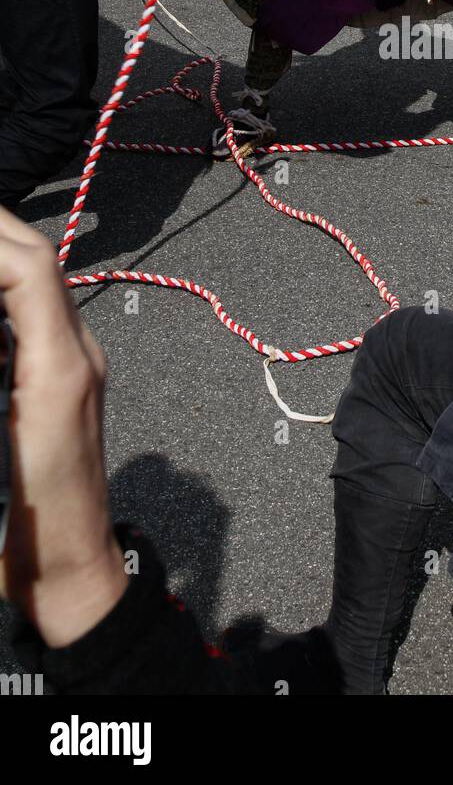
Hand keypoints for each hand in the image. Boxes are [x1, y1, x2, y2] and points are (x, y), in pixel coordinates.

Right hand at [0, 208, 126, 646]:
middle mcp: (75, 352)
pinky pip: (36, 316)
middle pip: (39, 263)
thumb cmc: (34, 518)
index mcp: (60, 362)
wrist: (69, 566)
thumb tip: (5, 297)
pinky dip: (8, 293)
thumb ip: (7, 348)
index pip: (32, 268)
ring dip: (5, 255)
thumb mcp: (15, 421)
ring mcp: (72, 366)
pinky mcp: (61, 383)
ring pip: (39, 283)